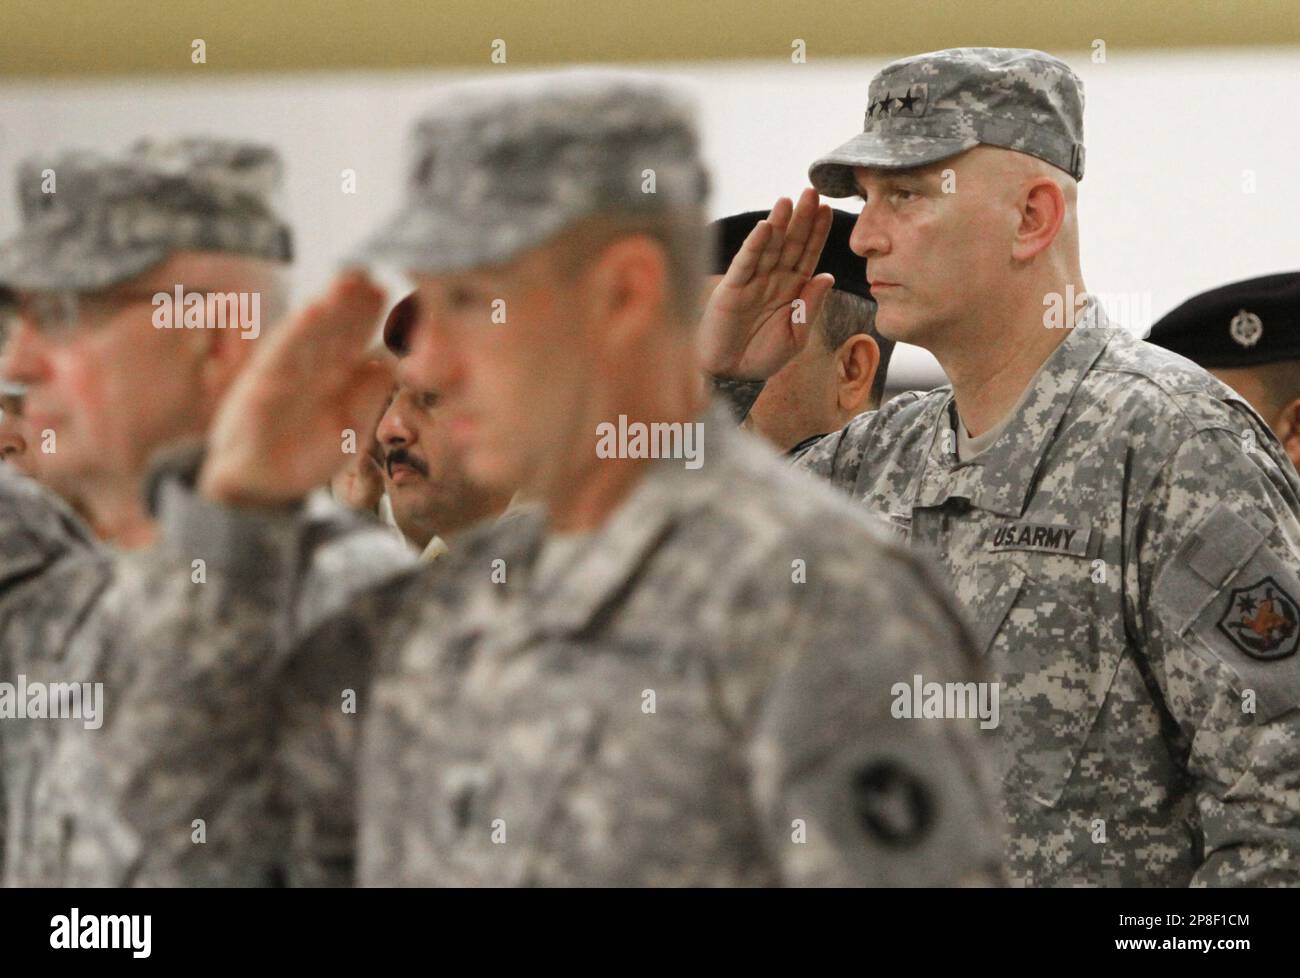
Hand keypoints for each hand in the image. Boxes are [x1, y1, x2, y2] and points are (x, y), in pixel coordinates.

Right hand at [198, 273, 391, 506]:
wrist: (261, 483)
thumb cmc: (307, 452)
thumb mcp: (350, 426)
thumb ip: (368, 397)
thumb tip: (386, 363)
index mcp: (333, 374)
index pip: (354, 337)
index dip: (371, 315)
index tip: (391, 290)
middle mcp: (310, 366)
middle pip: (335, 327)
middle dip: (354, 301)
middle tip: (373, 274)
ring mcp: (286, 372)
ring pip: (311, 333)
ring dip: (329, 307)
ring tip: (348, 281)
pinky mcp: (263, 384)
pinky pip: (282, 355)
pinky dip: (296, 332)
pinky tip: (312, 311)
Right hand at [697, 188, 834, 379]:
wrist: (732, 374)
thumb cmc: (763, 357)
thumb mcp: (796, 337)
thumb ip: (810, 307)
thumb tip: (827, 275)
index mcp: (793, 288)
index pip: (809, 254)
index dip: (818, 232)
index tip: (829, 209)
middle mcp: (774, 279)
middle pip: (790, 243)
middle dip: (802, 219)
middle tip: (812, 192)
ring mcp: (752, 282)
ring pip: (768, 248)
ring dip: (778, 224)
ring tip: (788, 201)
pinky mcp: (732, 289)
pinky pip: (745, 264)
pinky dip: (754, 246)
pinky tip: (764, 228)